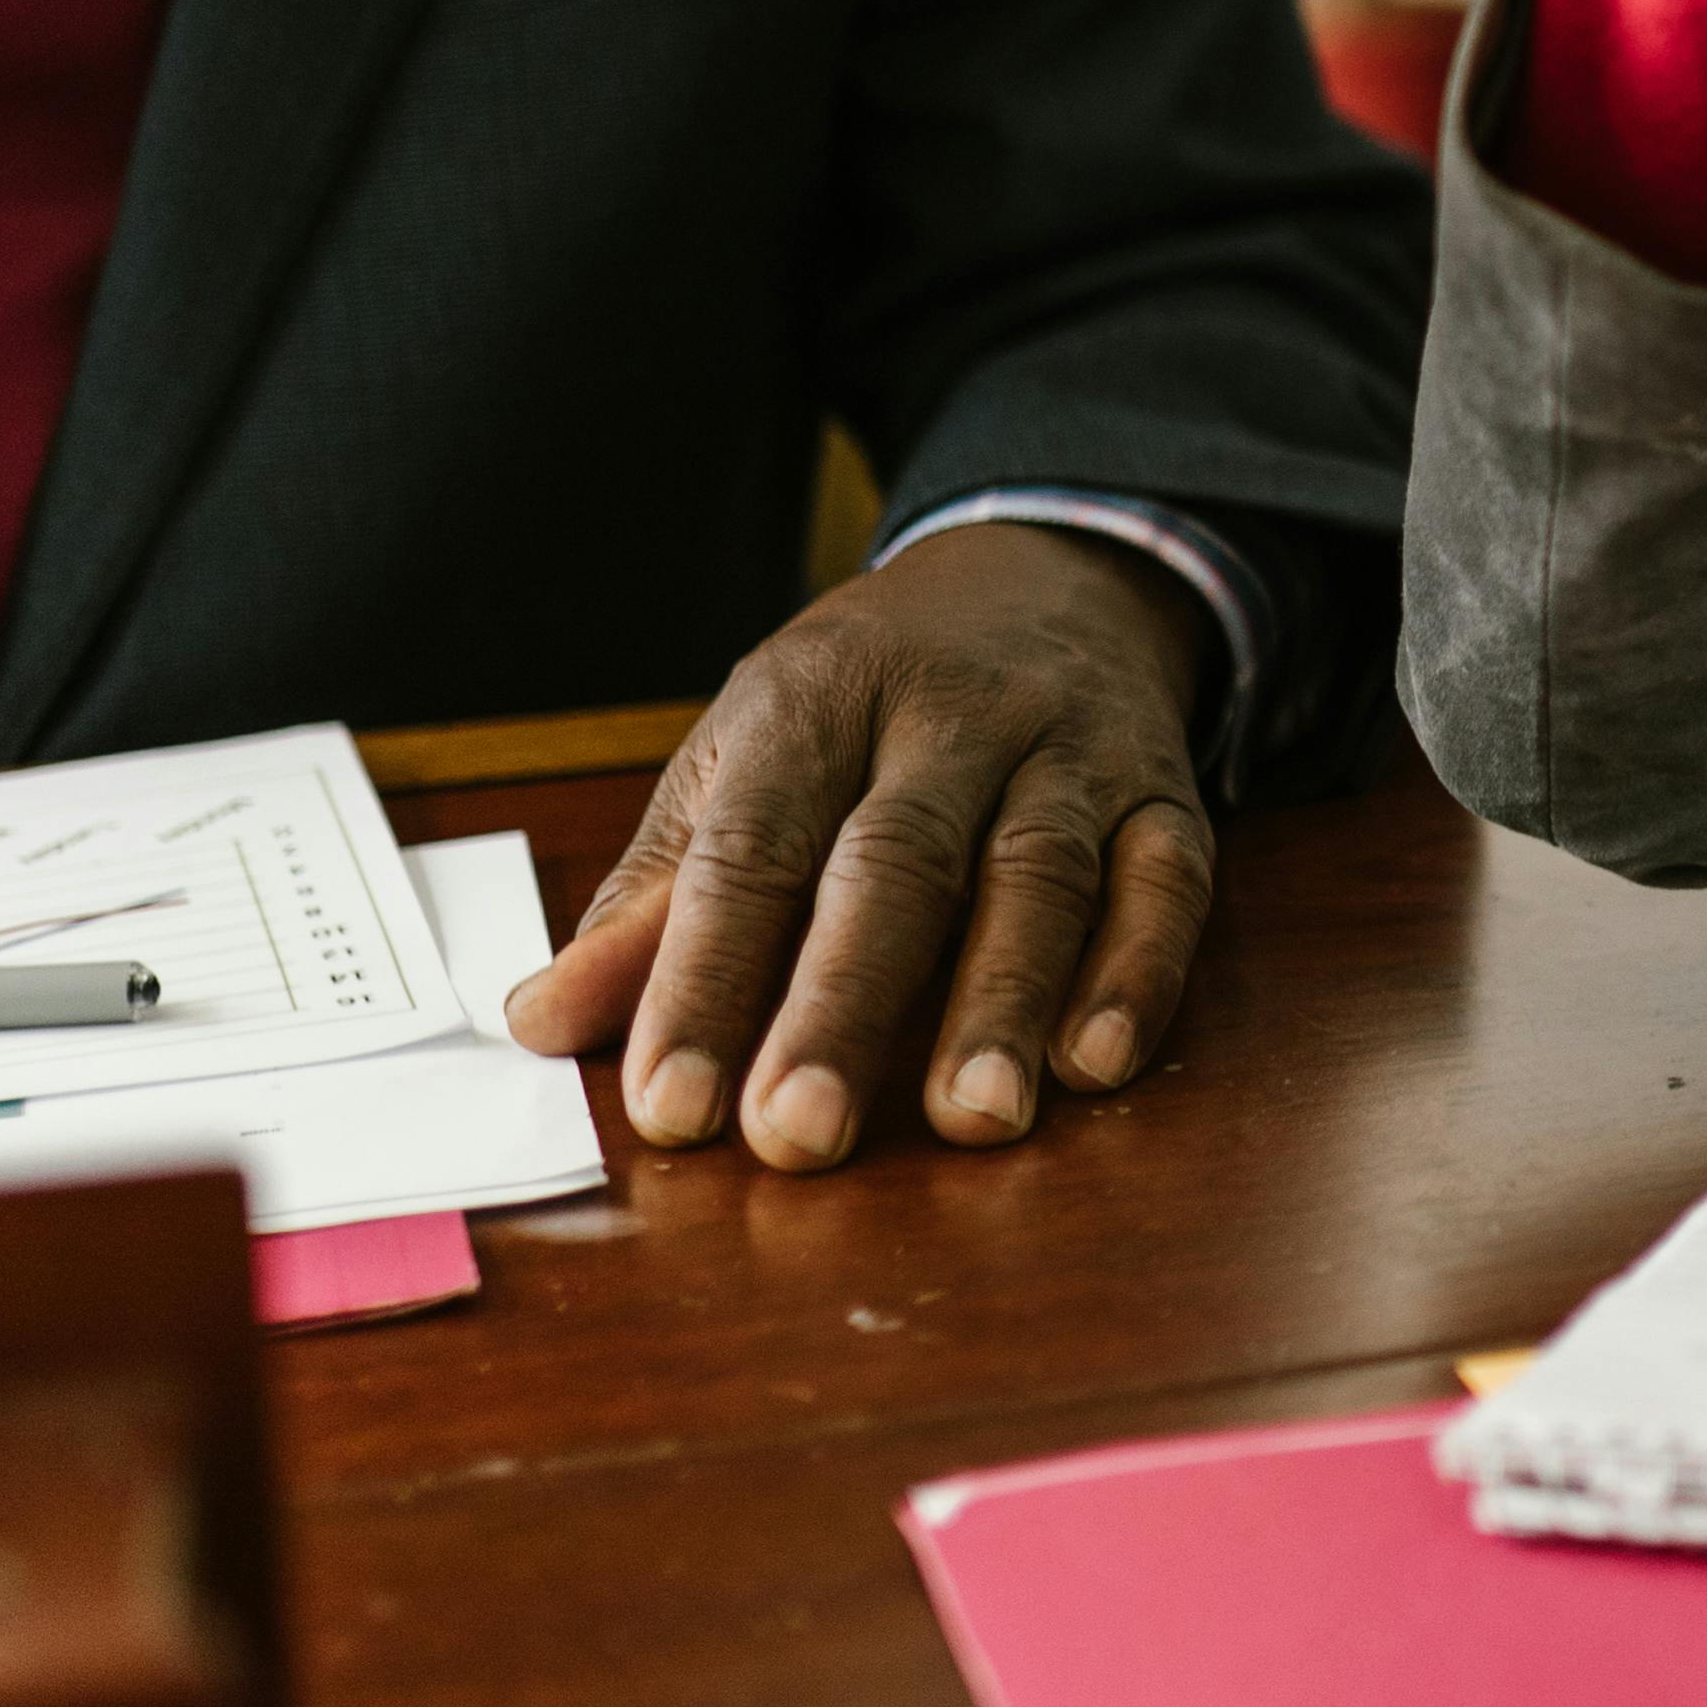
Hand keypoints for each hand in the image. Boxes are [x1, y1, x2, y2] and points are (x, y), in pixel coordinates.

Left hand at [498, 522, 1218, 1170]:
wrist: (1048, 573)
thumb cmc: (867, 698)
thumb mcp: (744, 758)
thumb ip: (655, 900)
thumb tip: (541, 1022)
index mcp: (816, 702)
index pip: (752, 848)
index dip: (706, 979)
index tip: (670, 1105)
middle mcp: (948, 715)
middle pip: (896, 863)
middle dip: (844, 1006)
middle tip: (799, 1133)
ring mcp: (1069, 748)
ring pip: (1037, 873)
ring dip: (1005, 1001)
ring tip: (971, 1119)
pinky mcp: (1166, 790)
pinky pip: (1165, 881)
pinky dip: (1137, 972)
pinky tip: (1095, 1066)